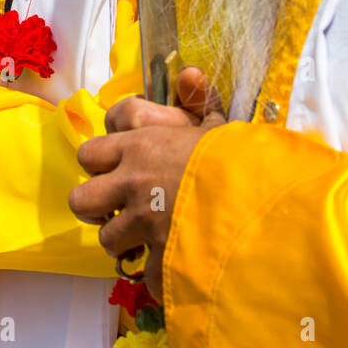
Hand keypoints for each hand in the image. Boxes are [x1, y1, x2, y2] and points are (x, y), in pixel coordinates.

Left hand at [69, 66, 225, 300]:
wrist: (267, 200)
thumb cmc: (242, 158)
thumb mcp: (221, 124)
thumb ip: (200, 100)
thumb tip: (190, 73)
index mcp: (141, 147)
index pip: (89, 152)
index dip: (100, 161)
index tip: (118, 166)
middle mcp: (133, 185)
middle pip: (80, 200)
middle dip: (96, 206)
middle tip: (119, 208)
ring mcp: (143, 224)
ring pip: (108, 240)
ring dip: (127, 242)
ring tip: (151, 238)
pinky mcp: (161, 258)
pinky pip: (145, 274)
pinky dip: (160, 274)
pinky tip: (177, 265)